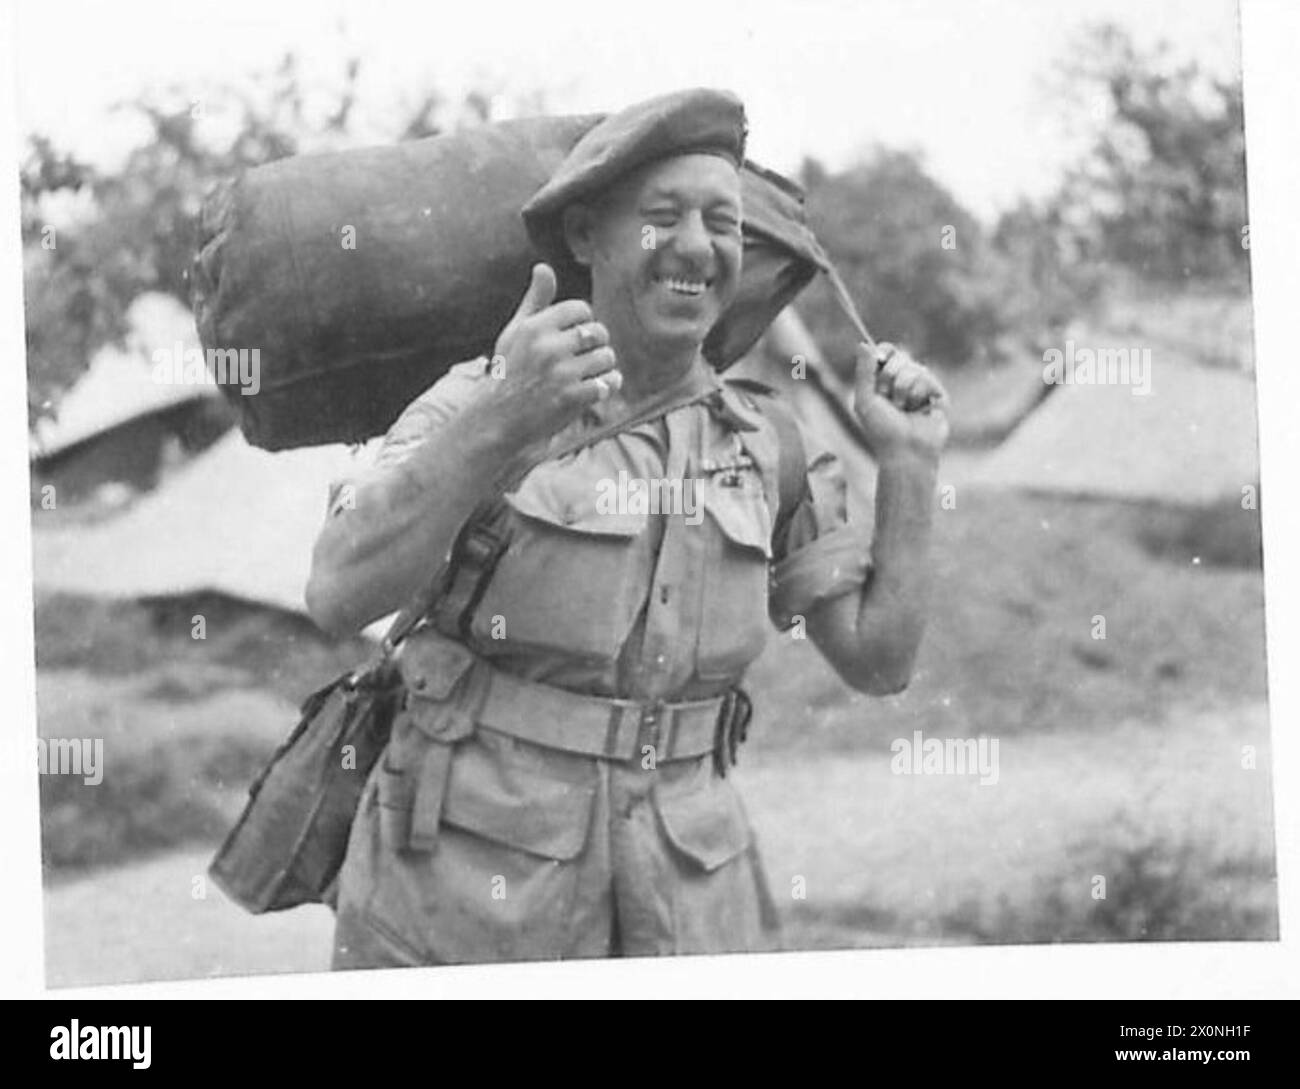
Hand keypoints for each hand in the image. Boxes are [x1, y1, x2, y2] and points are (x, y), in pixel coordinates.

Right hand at [488, 263, 622, 445]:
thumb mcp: (516, 333)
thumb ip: (535, 301)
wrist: (498, 418)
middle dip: (596, 345)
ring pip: (607, 357)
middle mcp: (548, 347)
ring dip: (604, 367)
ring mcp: (561, 373)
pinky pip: (608, 382)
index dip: (583, 323)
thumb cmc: (509, 371)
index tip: (574, 338)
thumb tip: (543, 267)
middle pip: (598, 332)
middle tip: (585, 358)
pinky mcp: (572, 398)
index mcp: (536, 326)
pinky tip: (596, 389)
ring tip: (589, 375)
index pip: (581, 309)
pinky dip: (608, 386)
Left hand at [852, 342, 949, 461]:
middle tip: (887, 398)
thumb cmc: (882, 431)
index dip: (883, 353)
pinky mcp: (938, 393)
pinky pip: (926, 377)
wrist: (905, 452)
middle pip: (900, 356)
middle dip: (889, 377)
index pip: (887, 352)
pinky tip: (919, 410)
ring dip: (902, 389)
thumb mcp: (864, 400)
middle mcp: (905, 381)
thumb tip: (862, 344)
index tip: (878, 361)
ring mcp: (923, 386)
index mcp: (885, 381)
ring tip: (903, 408)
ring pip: (913, 367)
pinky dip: (917, 393)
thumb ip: (863, 372)